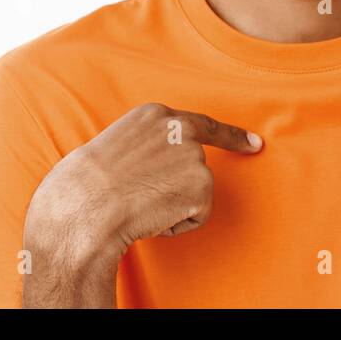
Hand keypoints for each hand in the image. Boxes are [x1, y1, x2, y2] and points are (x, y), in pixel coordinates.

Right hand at [25, 102, 263, 267]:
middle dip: (185, 187)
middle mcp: (180, 128)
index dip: (232, 136)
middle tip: (144, 197)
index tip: (255, 143)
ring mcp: (193, 155)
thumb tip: (160, 167)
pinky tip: (151, 214)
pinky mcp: (202, 184)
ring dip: (171, 205)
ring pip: (194, 192)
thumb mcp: (116, 146)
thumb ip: (147, 146)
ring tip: (138, 202)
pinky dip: (176, 224)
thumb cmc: (86, 184)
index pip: (201, 124)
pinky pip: (196, 215)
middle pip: (196, 166)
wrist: (85, 206)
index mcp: (154, 115)